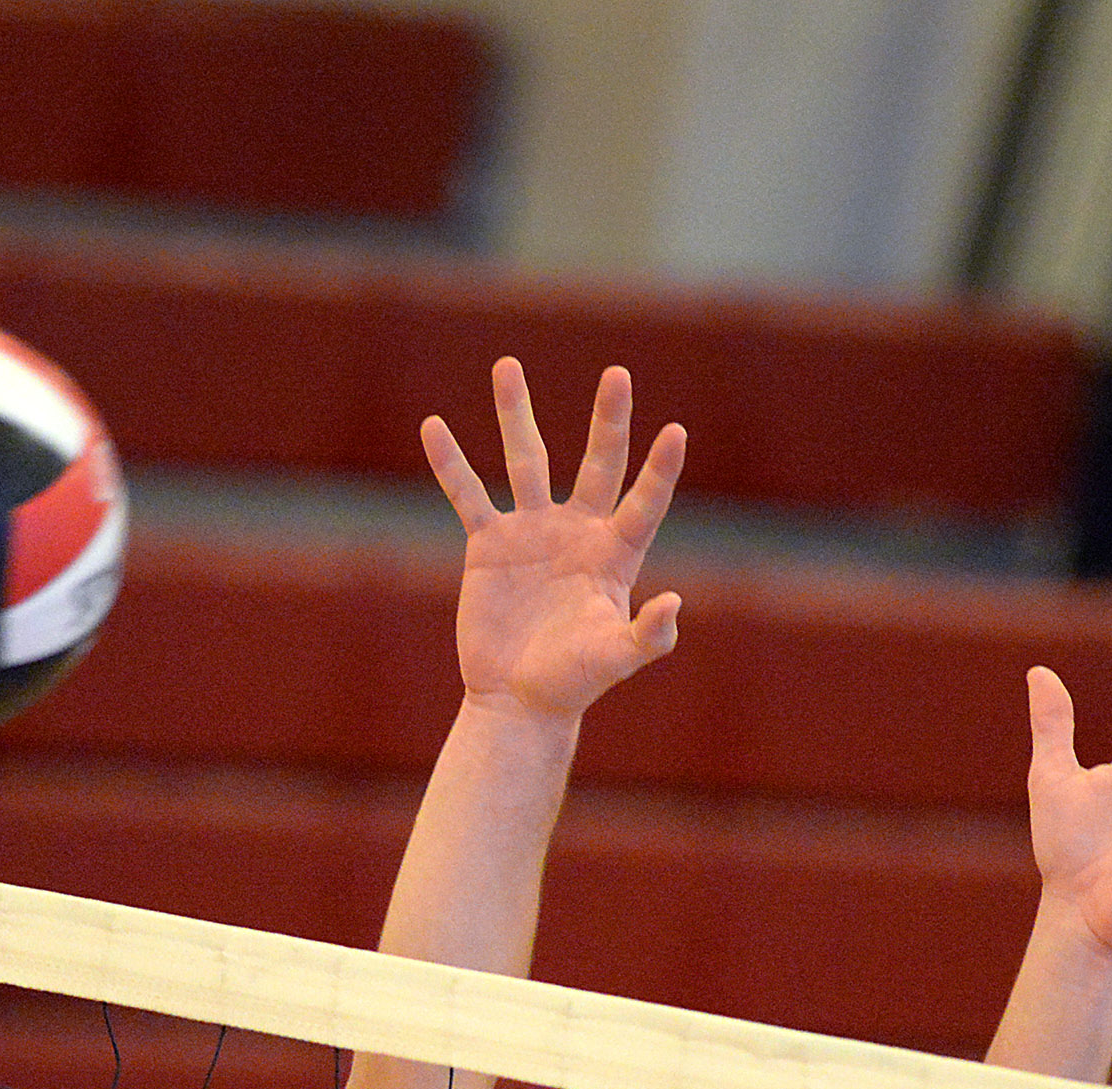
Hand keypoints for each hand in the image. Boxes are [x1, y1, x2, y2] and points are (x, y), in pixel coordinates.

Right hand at [422, 359, 684, 721]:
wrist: (517, 700)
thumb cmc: (574, 683)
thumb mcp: (614, 659)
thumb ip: (647, 636)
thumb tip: (674, 605)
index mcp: (615, 554)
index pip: (644, 502)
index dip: (660, 470)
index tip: (677, 431)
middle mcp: (578, 532)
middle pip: (597, 464)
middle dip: (608, 420)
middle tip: (618, 374)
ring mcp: (531, 532)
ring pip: (526, 461)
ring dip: (517, 414)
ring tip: (508, 365)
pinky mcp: (488, 544)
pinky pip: (467, 495)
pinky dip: (450, 464)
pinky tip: (434, 427)